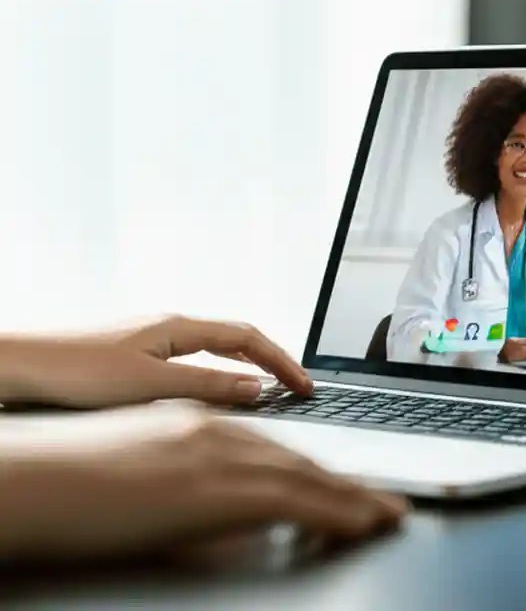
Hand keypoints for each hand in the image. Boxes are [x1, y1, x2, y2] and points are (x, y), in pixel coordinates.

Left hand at [0, 314, 312, 408]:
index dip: (283, 362)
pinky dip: (216, 372)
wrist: (18, 365)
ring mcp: (150, 338)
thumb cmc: (73, 371)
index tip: (306, 385)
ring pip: (213, 348)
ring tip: (265, 390)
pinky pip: (191, 359)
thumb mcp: (150, 384)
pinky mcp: (133, 354)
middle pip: (236, 338)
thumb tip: (256, 387)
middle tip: (296, 386)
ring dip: (245, 366)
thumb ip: (208, 385)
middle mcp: (168, 326)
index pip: (249, 338)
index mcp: (178, 327)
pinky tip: (211, 391)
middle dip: (271, 361)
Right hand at [0, 404, 407, 562]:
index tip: (343, 486)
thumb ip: (183, 473)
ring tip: (388, 514)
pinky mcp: (218, 486)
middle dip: (346, 483)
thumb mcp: (139, 468)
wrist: (31, 481)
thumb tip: (206, 497)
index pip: (274, 447)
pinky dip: (340, 511)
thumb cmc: (68, 482)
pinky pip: (298, 499)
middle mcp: (217, 431)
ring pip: (310, 475)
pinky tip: (364, 522)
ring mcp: (220, 455)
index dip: (315, 470)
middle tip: (383, 501)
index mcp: (197, 423)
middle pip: (300, 459)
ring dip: (356, 498)